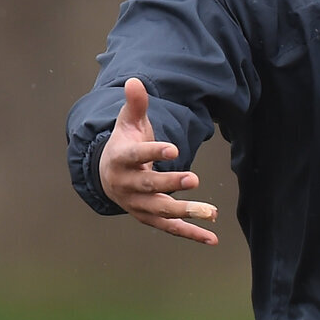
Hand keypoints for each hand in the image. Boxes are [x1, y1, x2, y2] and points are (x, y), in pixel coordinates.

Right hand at [98, 77, 217, 243]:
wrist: (107, 176)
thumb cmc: (125, 144)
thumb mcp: (129, 123)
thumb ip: (135, 104)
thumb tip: (134, 81)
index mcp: (121, 160)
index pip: (136, 156)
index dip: (154, 151)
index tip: (173, 148)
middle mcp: (127, 185)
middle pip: (149, 186)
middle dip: (170, 184)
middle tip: (194, 179)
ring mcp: (137, 205)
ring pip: (161, 211)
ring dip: (186, 212)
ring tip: (212, 212)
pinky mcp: (149, 218)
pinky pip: (171, 228)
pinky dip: (191, 234)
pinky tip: (212, 238)